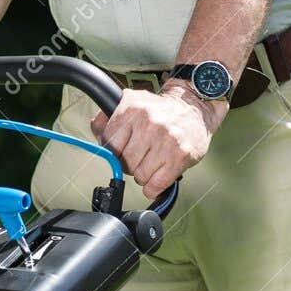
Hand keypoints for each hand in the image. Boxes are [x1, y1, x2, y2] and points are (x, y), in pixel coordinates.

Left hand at [89, 85, 222, 199]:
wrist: (193, 107)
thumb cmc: (159, 109)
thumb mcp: (131, 103)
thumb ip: (107, 118)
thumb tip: (97, 135)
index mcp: (132, 109)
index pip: (109, 144)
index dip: (114, 151)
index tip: (121, 150)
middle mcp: (149, 123)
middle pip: (125, 162)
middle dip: (129, 164)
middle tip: (139, 157)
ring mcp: (166, 140)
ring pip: (140, 176)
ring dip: (143, 175)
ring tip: (151, 162)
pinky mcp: (181, 156)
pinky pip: (156, 185)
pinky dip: (153, 187)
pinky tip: (157, 176)